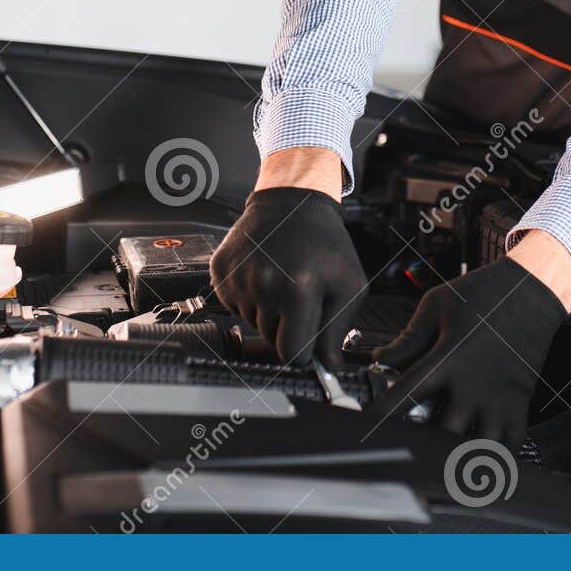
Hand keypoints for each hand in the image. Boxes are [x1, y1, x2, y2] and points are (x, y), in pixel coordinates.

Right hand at [210, 185, 366, 367]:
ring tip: (282, 279)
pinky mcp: (221, 271)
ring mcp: (238, 278)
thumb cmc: (325, 243)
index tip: (309, 335)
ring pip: (251, 323)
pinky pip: (233, 306)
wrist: (292, 202)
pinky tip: (263, 273)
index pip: (293, 354)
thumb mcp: (349, 285)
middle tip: (299, 296)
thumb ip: (337, 331)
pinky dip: (248, 297)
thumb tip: (329, 368)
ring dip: (267, 310)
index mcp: (298, 290)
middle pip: (270, 340)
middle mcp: (263, 285)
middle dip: (287, 327)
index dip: (304, 349)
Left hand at [368, 259, 568, 444]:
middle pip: (443, 435)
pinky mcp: (520, 402)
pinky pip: (510, 445)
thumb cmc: (483, 293)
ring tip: (438, 462)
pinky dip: (494, 459)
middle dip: (421, 448)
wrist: (532, 289)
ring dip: (457, 458)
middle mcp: (474, 385)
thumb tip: (380, 359)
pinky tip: (476, 460)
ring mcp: (500, 398)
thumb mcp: (436, 306)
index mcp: (448, 359)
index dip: (381, 417)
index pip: (406, 396)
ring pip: (478, 449)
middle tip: (402, 453)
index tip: (364, 431)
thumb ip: (407, 338)